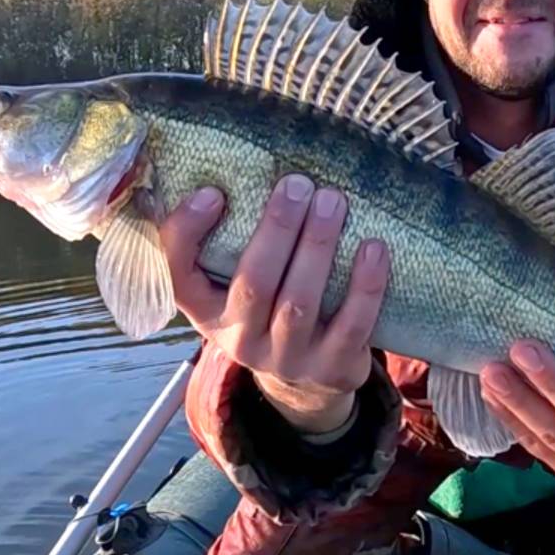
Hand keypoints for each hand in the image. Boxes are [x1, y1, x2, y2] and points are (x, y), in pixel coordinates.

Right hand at [159, 174, 391, 432]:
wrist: (305, 385)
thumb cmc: (267, 310)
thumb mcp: (233, 287)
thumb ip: (225, 241)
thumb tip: (225, 168)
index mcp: (206, 312)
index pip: (180, 276)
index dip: (188, 235)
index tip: (213, 192)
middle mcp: (240, 340)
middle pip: (253, 284)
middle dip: (277, 230)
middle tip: (297, 184)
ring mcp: (287, 358)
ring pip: (299, 303)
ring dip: (317, 248)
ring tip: (333, 201)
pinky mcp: (332, 367)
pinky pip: (351, 325)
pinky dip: (365, 286)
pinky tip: (374, 247)